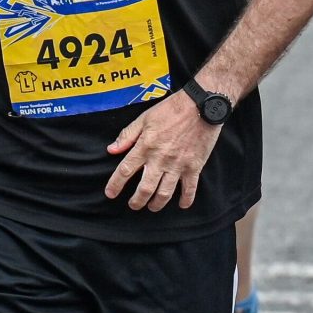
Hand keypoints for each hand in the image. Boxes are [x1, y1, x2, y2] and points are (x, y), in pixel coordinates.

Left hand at [104, 88, 227, 210]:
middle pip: (145, 189)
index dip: (115, 185)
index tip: (110, 194)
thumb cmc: (171, 109)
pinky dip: (186, 199)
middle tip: (134, 205)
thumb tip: (111, 150)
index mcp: (145, 147)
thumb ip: (127, 135)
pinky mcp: (194, 166)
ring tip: (152, 207)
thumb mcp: (144, 118)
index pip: (124, 171)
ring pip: (165, 193)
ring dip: (156, 204)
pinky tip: (182, 205)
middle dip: (137, 201)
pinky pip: (190, 188)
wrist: (202, 106)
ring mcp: (178, 165)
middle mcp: (160, 159)